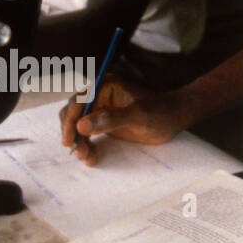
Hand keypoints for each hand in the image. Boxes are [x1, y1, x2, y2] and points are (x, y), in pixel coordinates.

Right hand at [60, 78, 187, 165]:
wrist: (173, 119)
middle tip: (80, 152)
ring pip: (77, 126)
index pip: (78, 101)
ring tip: (87, 157)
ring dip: (78, 142)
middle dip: (73, 134)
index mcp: (104, 86)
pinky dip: (86, 146)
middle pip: (72, 114)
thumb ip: (110, 119)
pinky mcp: (102, 123)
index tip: (69, 139)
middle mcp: (98, 95)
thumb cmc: (160, 112)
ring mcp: (99, 109)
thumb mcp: (137, 115)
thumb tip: (81, 126)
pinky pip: (86, 134)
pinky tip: (92, 157)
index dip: (69, 120)